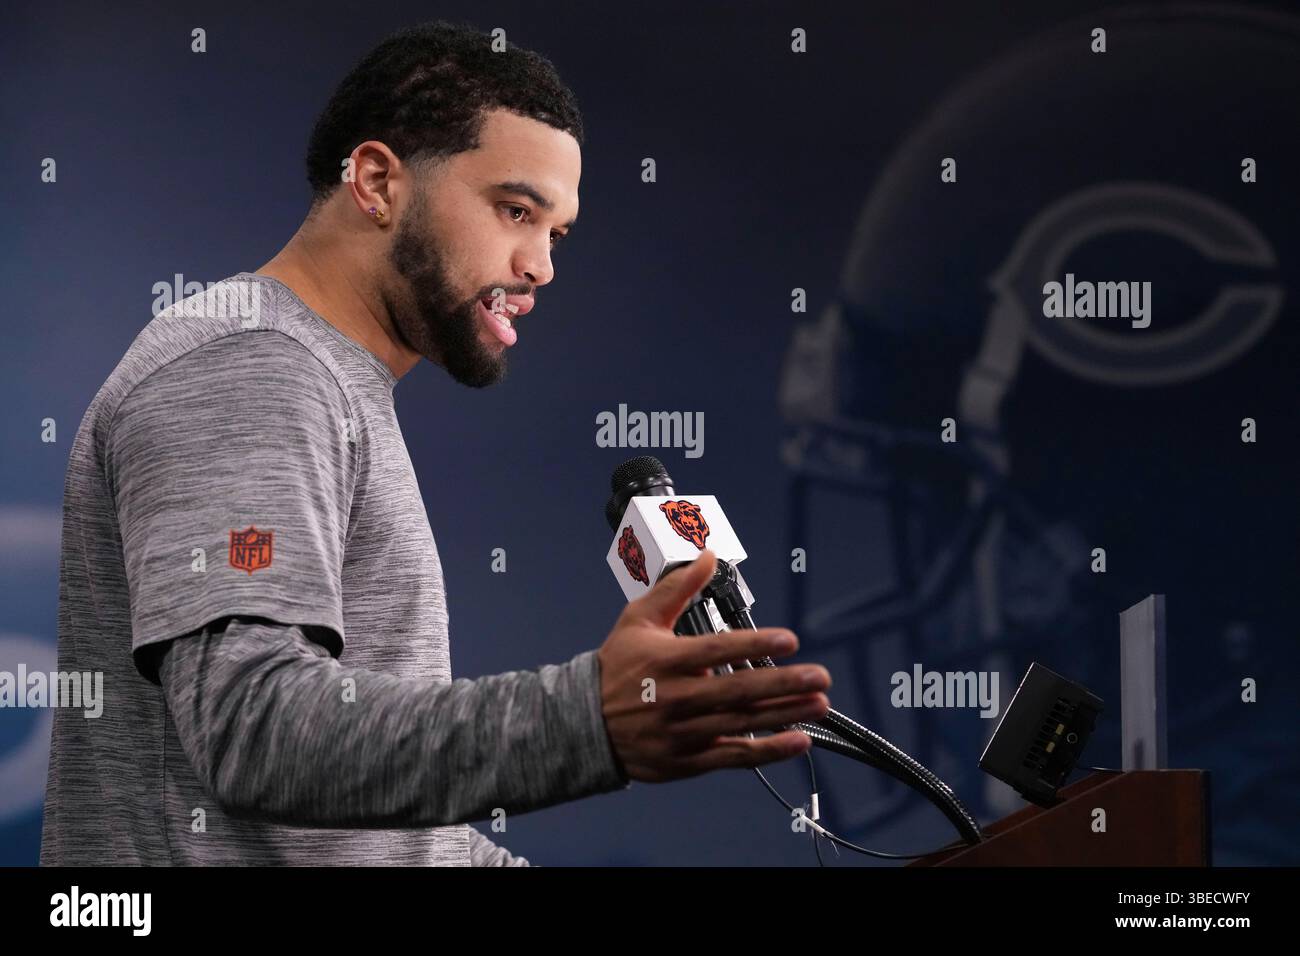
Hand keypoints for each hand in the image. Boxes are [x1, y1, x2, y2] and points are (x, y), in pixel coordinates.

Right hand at [597, 549, 830, 782]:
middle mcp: (676, 697)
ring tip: (819, 704)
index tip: (790, 640)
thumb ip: (678, 588)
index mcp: (666, 660)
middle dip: (784, 684)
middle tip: (820, 676)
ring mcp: (682, 732)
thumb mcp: (639, 619)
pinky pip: (733, 756)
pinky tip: (798, 740)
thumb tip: (707, 555)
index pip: (718, 650)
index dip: (755, 645)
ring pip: (741, 724)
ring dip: (785, 714)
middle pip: (738, 691)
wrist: (585, 723)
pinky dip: (768, 751)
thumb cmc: (618, 667)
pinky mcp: (687, 760)